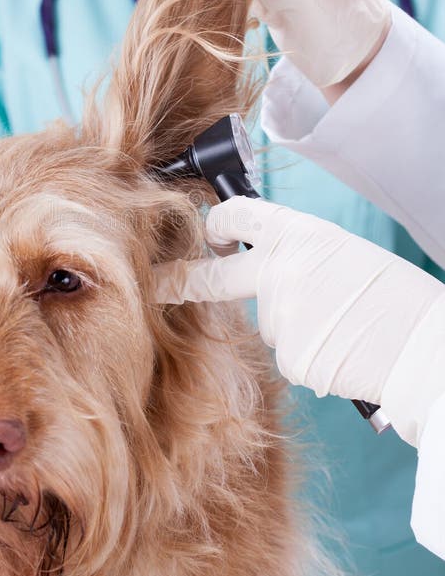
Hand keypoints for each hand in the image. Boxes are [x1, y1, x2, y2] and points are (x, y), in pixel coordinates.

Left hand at [152, 197, 444, 446]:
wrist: (426, 349)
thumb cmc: (397, 298)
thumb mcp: (347, 254)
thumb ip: (301, 256)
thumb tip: (268, 269)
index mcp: (300, 235)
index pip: (237, 215)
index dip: (218, 222)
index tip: (209, 232)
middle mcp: (280, 273)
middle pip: (212, 278)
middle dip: (179, 281)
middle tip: (158, 283)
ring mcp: (281, 319)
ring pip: (270, 325)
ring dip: (297, 327)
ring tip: (344, 326)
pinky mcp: (291, 360)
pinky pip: (290, 355)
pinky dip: (312, 355)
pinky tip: (344, 349)